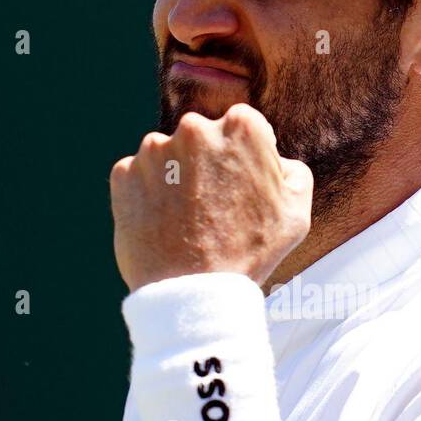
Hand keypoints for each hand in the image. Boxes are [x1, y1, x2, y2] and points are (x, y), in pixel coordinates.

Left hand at [110, 104, 312, 291]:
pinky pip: (138, 178)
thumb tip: (276, 159)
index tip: (241, 187)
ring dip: (176, 179)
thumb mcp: (297, 211)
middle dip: (208, 164)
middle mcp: (194, 128)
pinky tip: (164, 224)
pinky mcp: (124, 175)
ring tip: (187, 221)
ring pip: (168, 157)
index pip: (244, 127)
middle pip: (203, 138)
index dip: (245, 158)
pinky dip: (148, 197)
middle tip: (214, 208)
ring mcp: (153, 150)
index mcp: (241, 127)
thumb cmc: (251, 253)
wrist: (194, 293)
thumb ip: (292, 170)